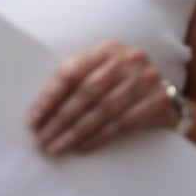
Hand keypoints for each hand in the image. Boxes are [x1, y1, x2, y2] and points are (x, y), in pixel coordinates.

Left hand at [28, 40, 181, 154]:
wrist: (161, 96)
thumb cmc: (120, 84)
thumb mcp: (102, 71)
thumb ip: (77, 81)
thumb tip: (40, 111)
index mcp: (109, 48)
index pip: (73, 71)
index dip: (50, 96)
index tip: (34, 119)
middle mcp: (130, 59)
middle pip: (88, 91)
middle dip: (61, 118)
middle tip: (43, 138)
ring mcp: (146, 78)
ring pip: (104, 109)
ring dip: (77, 132)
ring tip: (58, 146)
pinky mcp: (158, 99)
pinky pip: (123, 123)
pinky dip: (99, 137)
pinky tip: (83, 146)